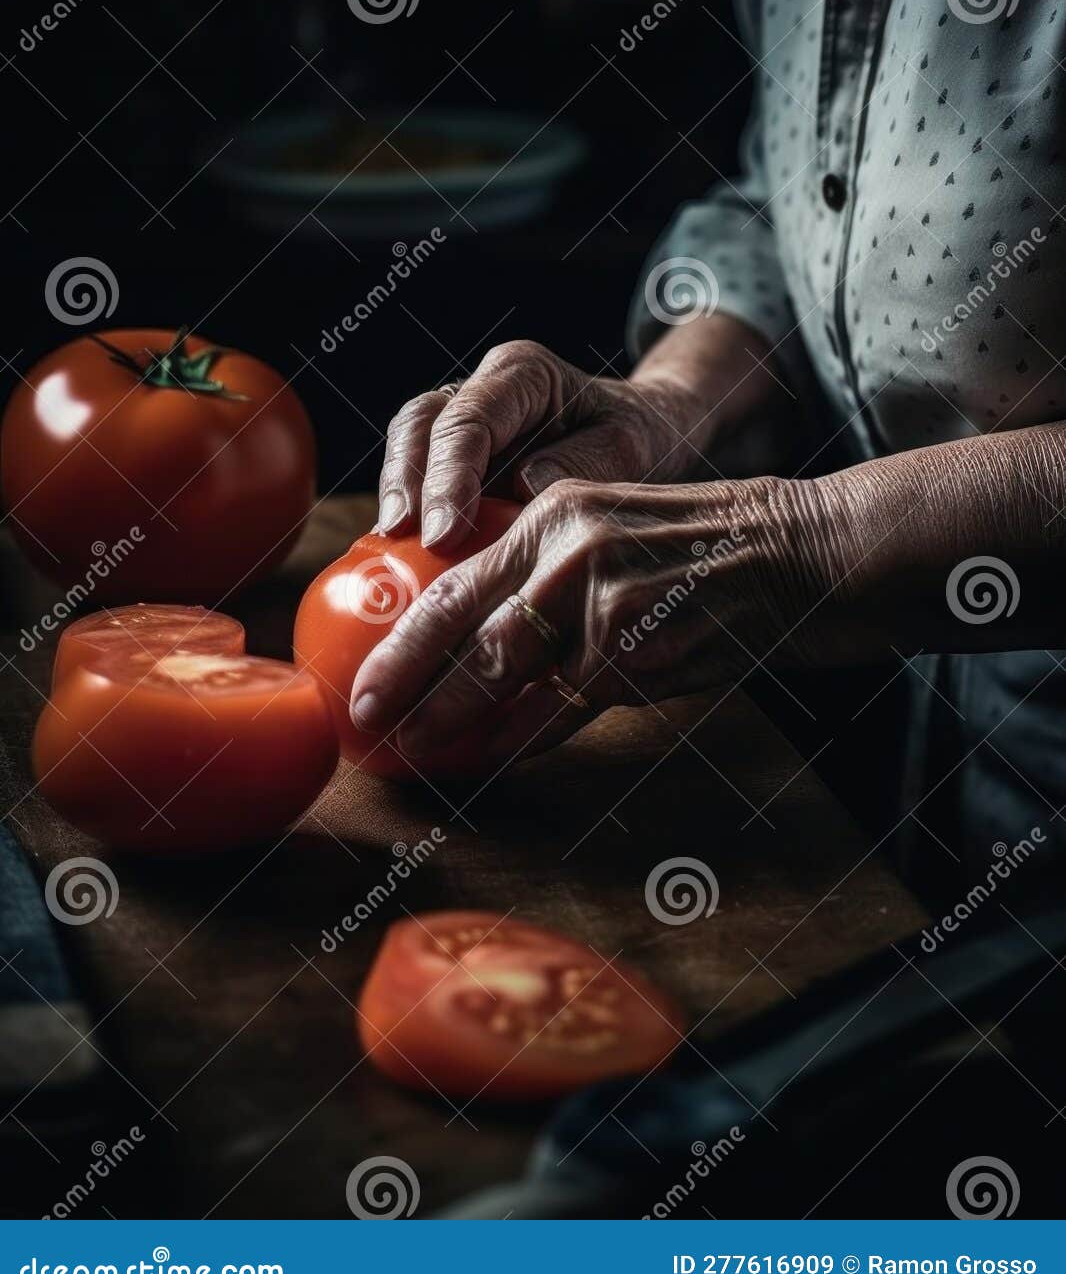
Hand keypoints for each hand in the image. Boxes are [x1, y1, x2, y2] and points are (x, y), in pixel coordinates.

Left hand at [350, 475, 820, 775]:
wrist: (815, 550)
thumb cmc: (720, 557)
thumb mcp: (625, 541)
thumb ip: (557, 584)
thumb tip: (490, 655)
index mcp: (556, 512)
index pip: (458, 580)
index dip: (404, 640)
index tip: (362, 679)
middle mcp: (569, 542)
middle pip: (463, 624)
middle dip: (404, 681)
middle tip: (363, 724)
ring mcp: (603, 591)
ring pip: (505, 668)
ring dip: (453, 719)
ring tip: (414, 753)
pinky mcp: (640, 642)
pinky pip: (566, 704)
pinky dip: (526, 737)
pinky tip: (491, 761)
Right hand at [377, 316, 785, 550]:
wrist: (644, 430)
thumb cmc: (637, 437)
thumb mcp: (629, 447)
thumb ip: (581, 464)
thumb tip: (522, 487)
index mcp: (522, 373)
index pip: (469, 419)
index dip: (447, 477)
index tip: (443, 534)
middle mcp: (481, 388)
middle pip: (422, 422)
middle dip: (408, 482)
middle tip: (405, 539)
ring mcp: (462, 417)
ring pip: (408, 443)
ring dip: (398, 495)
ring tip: (391, 548)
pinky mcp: (454, 454)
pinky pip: (417, 473)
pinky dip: (410, 509)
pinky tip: (404, 553)